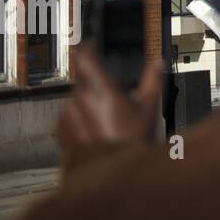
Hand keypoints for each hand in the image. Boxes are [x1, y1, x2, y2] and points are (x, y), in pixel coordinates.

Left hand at [58, 47, 163, 163]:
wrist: (106, 173)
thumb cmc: (128, 141)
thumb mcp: (148, 109)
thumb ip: (152, 81)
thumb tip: (158, 63)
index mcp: (100, 88)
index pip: (84, 57)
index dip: (87, 49)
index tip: (91, 47)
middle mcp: (79, 97)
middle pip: (84, 82)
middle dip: (96, 87)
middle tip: (112, 100)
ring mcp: (67, 114)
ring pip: (77, 100)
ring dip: (87, 105)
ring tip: (105, 121)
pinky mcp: (61, 129)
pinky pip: (69, 117)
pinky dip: (79, 120)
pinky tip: (95, 131)